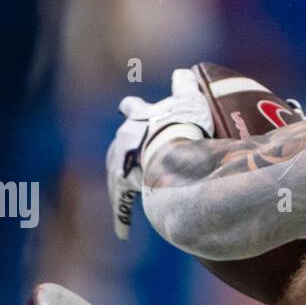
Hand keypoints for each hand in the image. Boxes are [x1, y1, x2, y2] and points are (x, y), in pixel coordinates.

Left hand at [106, 68, 213, 239]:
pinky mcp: (122, 188)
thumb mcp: (189, 100)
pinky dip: (122, 218)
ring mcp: (120, 164)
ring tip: (131, 191)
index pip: (133, 106)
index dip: (134, 107)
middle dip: (125, 148)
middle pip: (119, 142)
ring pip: (116, 173)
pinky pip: (121, 205)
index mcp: (138, 116)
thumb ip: (185, 85)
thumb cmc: (182, 124)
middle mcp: (123, 139)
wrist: (169, 152)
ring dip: (123, 181)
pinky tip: (123, 233)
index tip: (129, 106)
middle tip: (133, 155)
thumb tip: (183, 71)